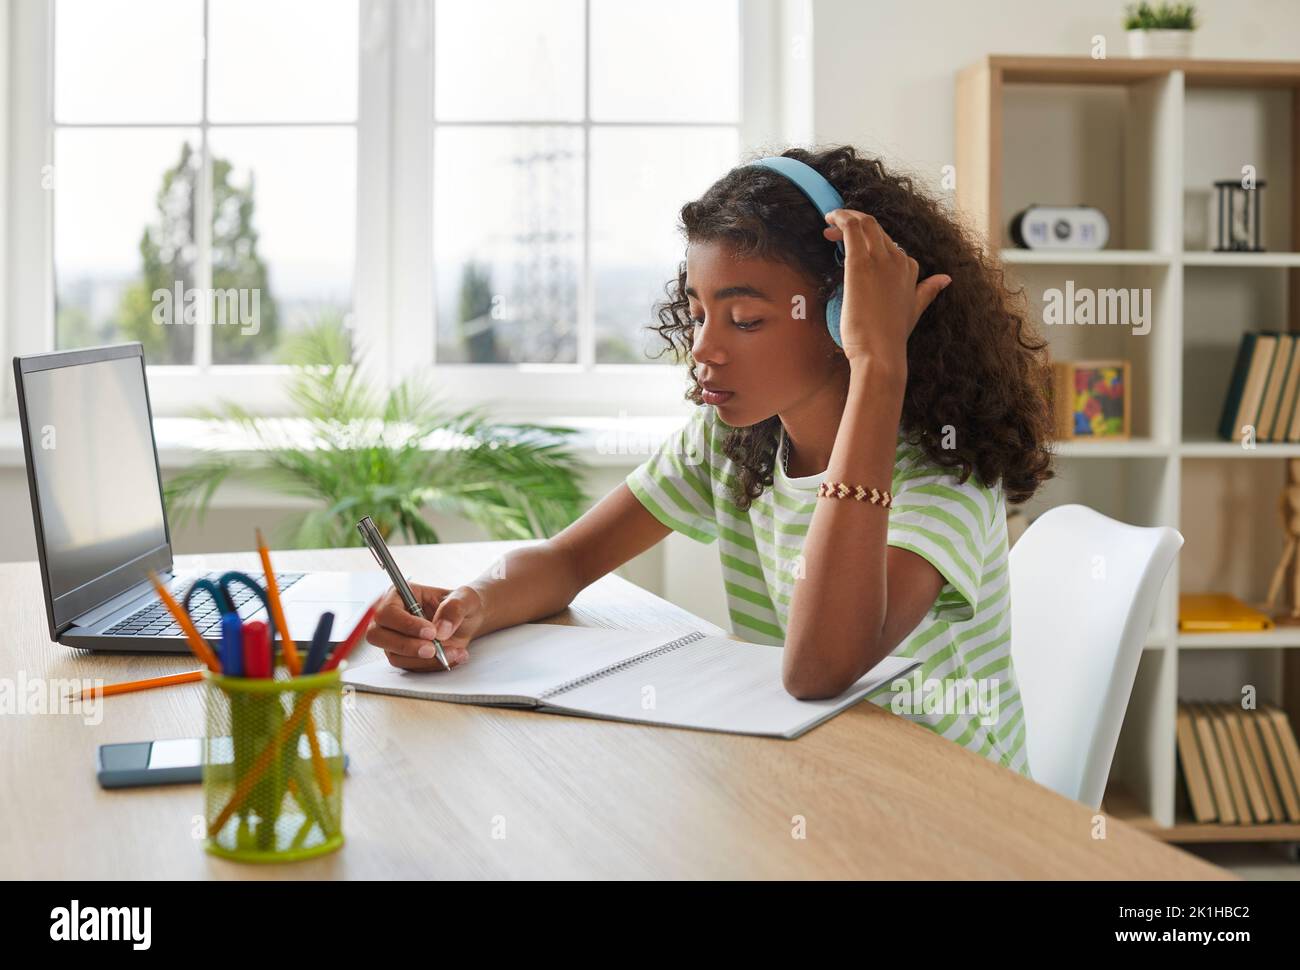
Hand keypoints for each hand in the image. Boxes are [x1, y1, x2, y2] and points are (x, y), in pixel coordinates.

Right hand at [365, 583, 485, 670]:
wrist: (469, 621)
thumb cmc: (462, 604)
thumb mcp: (465, 599)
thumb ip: (454, 609)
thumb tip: (440, 630)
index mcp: (400, 595)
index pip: (388, 612)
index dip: (405, 624)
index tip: (431, 632)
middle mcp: (392, 618)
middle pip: (377, 635)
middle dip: (406, 646)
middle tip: (432, 649)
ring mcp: (394, 638)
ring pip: (395, 655)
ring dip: (424, 660)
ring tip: (454, 652)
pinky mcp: (404, 656)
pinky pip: (410, 666)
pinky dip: (432, 665)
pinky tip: (453, 656)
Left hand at [822, 209, 950, 366]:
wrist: (880, 353)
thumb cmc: (891, 336)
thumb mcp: (914, 309)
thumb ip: (928, 291)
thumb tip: (945, 279)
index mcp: (910, 269)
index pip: (890, 243)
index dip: (870, 239)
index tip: (851, 245)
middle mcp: (897, 260)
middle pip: (876, 227)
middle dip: (854, 222)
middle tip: (833, 228)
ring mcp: (880, 260)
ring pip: (865, 223)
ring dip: (846, 217)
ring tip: (830, 221)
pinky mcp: (860, 265)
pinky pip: (852, 229)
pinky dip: (841, 218)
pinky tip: (830, 218)